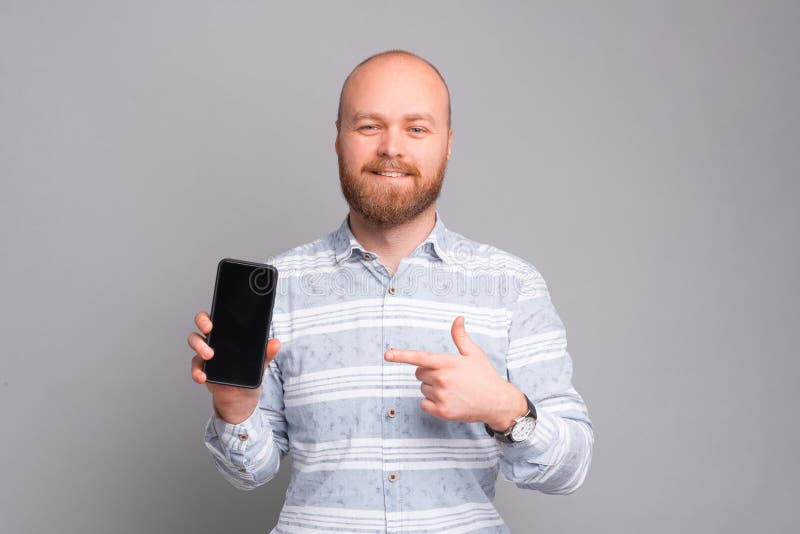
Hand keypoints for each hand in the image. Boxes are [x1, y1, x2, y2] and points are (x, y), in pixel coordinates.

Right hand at [188, 311, 280, 423]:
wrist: (242, 397)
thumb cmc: (249, 373)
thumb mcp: (261, 362)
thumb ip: (267, 353)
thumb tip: (276, 343)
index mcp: (229, 333)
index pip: (218, 316)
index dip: (213, 314)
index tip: (214, 318)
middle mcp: (215, 340)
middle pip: (202, 324)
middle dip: (202, 323)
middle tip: (209, 330)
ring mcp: (206, 353)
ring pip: (195, 342)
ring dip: (199, 347)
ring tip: (209, 355)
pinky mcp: (203, 368)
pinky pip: (196, 366)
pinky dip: (197, 371)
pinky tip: (202, 376)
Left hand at [385, 316, 526, 430]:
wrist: (497, 402)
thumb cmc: (485, 375)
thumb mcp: (474, 353)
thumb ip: (460, 336)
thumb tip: (458, 319)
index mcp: (448, 363)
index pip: (420, 357)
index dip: (401, 355)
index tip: (387, 355)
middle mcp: (443, 379)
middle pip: (419, 373)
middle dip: (428, 372)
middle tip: (448, 376)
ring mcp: (442, 396)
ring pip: (422, 388)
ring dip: (431, 388)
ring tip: (452, 389)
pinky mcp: (442, 412)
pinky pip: (424, 404)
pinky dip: (431, 403)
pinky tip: (448, 400)